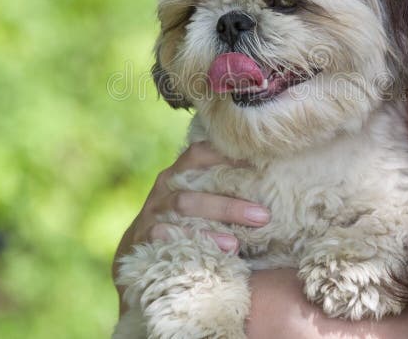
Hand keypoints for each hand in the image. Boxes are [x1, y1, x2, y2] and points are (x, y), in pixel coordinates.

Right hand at [112, 141, 270, 314]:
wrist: (137, 249)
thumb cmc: (183, 220)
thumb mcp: (197, 198)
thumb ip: (220, 188)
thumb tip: (271, 180)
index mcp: (180, 171)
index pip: (201, 153)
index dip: (228, 155)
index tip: (260, 162)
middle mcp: (166, 186)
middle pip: (198, 185)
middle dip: (231, 202)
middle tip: (263, 215)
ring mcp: (153, 210)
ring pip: (184, 208)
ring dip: (214, 223)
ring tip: (238, 242)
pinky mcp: (144, 236)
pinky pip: (167, 236)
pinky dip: (193, 242)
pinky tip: (216, 253)